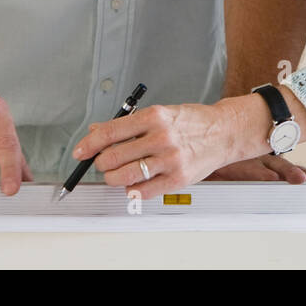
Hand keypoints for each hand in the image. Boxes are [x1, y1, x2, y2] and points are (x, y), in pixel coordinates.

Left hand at [71, 101, 249, 198]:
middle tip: (102, 163)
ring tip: (116, 174)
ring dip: (113, 178)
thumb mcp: (161, 113)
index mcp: (154, 116)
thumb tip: (98, 131)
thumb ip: (129, 124)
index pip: (111, 132)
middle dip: (101, 163)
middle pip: (114, 157)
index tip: (80, 151)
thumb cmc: (193, 122)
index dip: (90, 144)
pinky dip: (132, 190)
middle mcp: (161, 137)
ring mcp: (170, 160)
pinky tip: (134, 182)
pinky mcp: (178, 179)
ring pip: (125, 176)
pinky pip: (143, 192)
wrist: (225, 132)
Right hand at [206, 154, 305, 182]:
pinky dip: (262, 174)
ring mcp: (258, 162)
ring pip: (278, 167)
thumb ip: (269, 176)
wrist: (211, 148)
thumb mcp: (255, 170)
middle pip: (298, 169)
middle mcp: (271, 162)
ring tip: (303, 179)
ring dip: (291, 173)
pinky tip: (270, 178)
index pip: (304, 171)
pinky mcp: (242, 165)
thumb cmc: (235, 162)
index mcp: (276, 165)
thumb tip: (288, 183)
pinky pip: (253, 171)